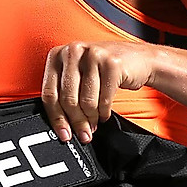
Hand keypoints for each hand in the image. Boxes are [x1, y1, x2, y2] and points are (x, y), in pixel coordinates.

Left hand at [41, 40, 157, 142]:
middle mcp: (72, 51)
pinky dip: (105, 111)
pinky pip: (105, 99)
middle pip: (67, 99)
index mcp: (56, 55)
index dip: (56, 118)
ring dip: (92, 118)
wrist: (138, 58)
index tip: (64, 134)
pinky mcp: (112, 63)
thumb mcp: (77, 75)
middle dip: (76, 122)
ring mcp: (93, 55)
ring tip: (94, 122)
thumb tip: (61, 126)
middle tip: (83, 134)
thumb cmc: (102, 69)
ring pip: (86, 101)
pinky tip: (104, 113)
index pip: (49, 93)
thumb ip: (65, 93)